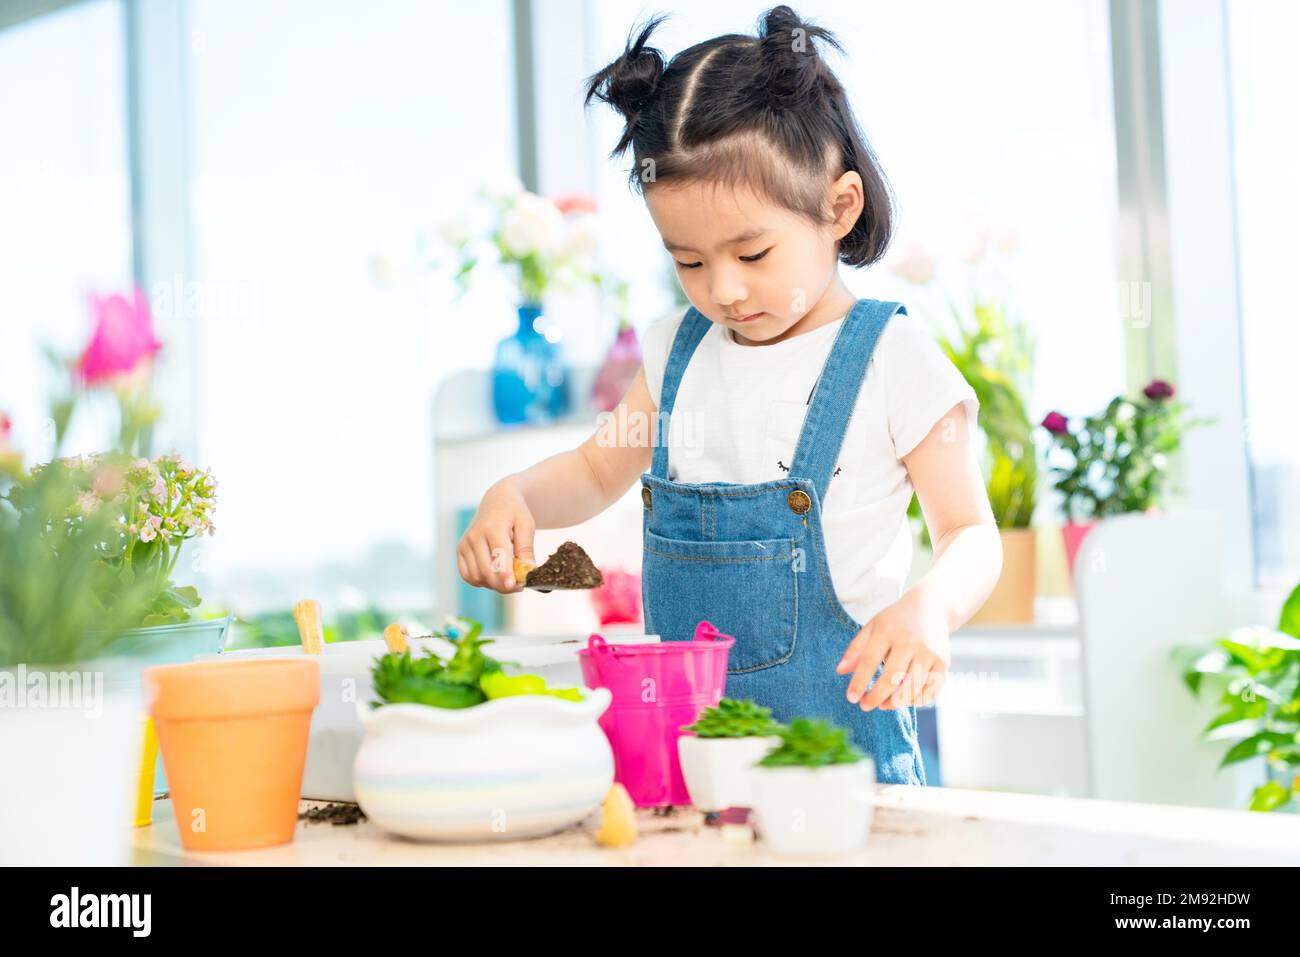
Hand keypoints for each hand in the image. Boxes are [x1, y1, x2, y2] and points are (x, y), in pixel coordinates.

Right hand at [456, 480, 535, 593]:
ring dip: (494, 584)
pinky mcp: (460, 551)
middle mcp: (474, 536)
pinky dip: (481, 581)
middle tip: (519, 586)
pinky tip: (494, 576)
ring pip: (477, 576)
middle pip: (486, 570)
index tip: (515, 586)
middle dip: (503, 584)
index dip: (506, 574)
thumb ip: (526, 548)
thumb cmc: (514, 513)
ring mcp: (464, 544)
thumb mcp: (526, 525)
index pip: (498, 556)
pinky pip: (468, 576)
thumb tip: (528, 571)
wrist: (496, 502)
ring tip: (508, 578)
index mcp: (492, 527)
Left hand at [835, 586, 950, 710]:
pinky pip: (930, 690)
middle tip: (865, 706)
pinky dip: (917, 701)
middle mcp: (910, 641)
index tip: (851, 698)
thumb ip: (855, 649)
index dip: (858, 683)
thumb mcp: (872, 627)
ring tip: (883, 705)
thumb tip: (840, 672)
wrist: (932, 607)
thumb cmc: (895, 620)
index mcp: (887, 630)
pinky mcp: (943, 662)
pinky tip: (905, 700)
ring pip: (911, 689)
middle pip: (891, 679)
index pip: (869, 662)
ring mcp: (929, 652)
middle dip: (876, 697)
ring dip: (895, 703)